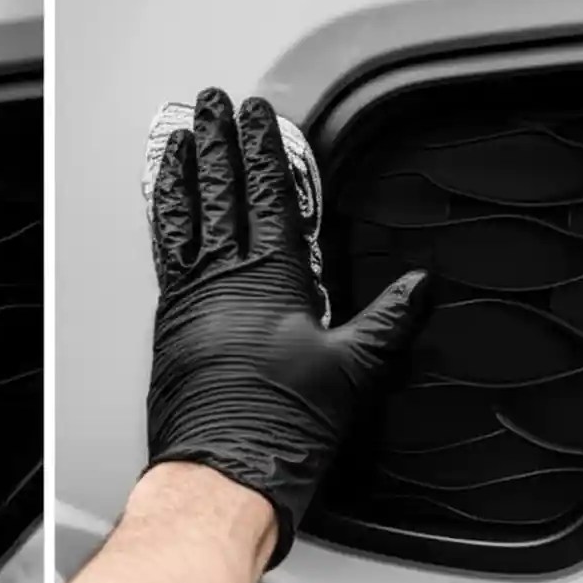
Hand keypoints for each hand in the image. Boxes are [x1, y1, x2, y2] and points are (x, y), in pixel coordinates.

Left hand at [145, 89, 429, 567]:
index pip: (269, 199)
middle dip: (218, 147)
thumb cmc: (282, 428)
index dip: (264, 154)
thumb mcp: (352, 370)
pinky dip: (163, 225)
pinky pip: (164, 258)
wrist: (222, 475)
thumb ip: (386, 320)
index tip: (258, 119)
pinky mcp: (168, 327)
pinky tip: (163, 210)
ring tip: (179, 141)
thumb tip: (420, 286)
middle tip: (212, 108)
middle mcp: (224, 283)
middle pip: (221, 197)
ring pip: (184, 221)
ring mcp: (190, 302)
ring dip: (182, 176)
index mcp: (273, 283)